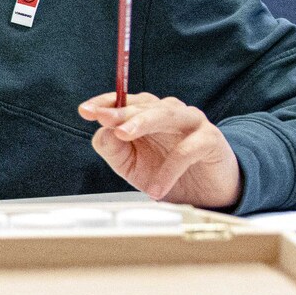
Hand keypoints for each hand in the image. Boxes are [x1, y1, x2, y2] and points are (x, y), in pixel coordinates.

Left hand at [77, 93, 243, 209]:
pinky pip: (187, 150)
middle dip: (120, 110)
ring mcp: (191, 121)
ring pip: (166, 113)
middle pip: (143, 104)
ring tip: (122, 134)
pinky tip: (157, 188)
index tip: (85, 110)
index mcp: (146, 114)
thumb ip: (113, 148)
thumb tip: (103, 132)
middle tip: (103, 118)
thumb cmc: (165, 173)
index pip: (123, 100)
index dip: (104, 103)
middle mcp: (168, 111)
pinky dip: (170, 169)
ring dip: (143, 121)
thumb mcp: (129, 165)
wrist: (204, 194)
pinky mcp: (210, 140)